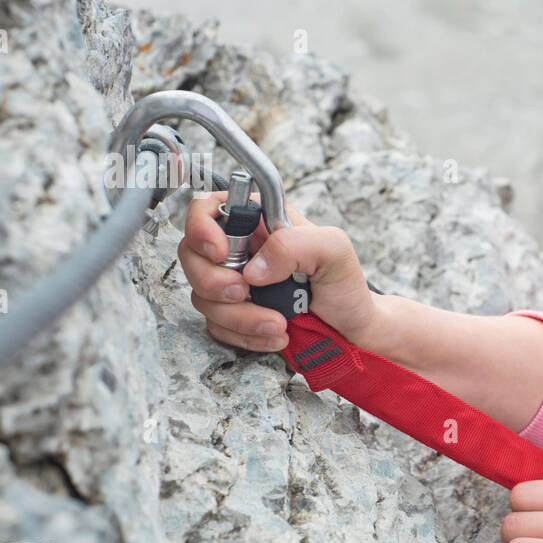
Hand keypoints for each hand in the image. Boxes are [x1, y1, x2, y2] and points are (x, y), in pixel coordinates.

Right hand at [177, 190, 378, 349]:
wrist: (351, 329)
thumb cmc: (344, 284)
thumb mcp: (333, 250)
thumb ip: (293, 245)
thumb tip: (253, 269)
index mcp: (259, 221)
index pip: (207, 208)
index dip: (201, 228)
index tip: (220, 252)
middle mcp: (240, 249)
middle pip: (191, 255)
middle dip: (214, 281)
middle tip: (247, 293)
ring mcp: (233, 283)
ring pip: (202, 296)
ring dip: (239, 316)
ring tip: (279, 323)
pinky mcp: (233, 316)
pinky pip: (217, 326)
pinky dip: (245, 335)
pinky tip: (276, 335)